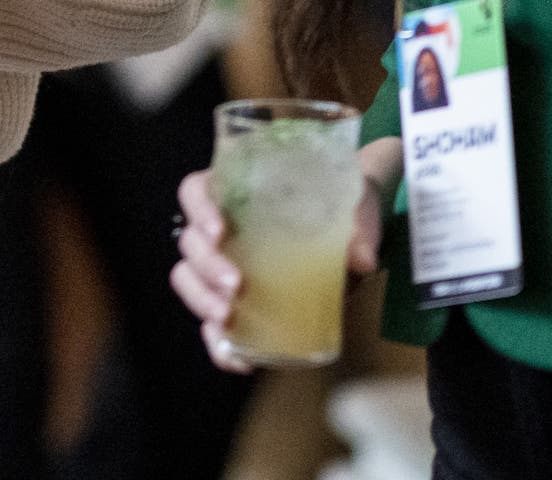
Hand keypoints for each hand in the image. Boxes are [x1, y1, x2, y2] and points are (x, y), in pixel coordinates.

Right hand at [168, 139, 402, 372]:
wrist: (355, 236)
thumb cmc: (344, 209)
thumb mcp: (355, 206)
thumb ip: (359, 226)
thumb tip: (362, 259)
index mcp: (237, 192)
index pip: (195, 191)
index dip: (199, 209)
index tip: (220, 230)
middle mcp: (221, 229)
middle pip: (189, 243)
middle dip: (206, 267)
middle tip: (236, 285)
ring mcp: (223, 268)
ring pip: (189, 281)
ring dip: (202, 302)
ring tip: (228, 318)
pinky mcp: (237, 305)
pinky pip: (212, 328)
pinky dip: (219, 345)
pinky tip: (239, 359)